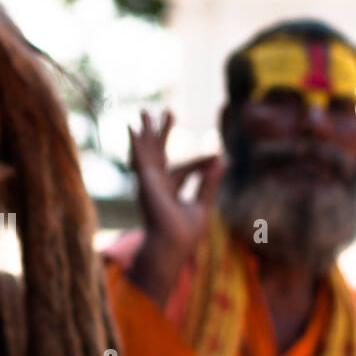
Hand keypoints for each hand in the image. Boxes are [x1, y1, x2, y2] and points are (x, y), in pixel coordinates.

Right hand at [127, 109, 224, 258]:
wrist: (172, 244)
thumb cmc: (185, 233)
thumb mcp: (203, 203)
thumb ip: (210, 181)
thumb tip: (223, 161)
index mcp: (169, 191)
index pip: (185, 169)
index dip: (202, 162)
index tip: (217, 157)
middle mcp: (157, 184)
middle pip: (159, 153)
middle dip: (162, 133)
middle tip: (166, 111)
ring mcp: (149, 181)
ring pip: (147, 150)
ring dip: (145, 130)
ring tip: (143, 111)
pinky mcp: (145, 180)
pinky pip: (139, 156)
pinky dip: (135, 142)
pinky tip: (132, 126)